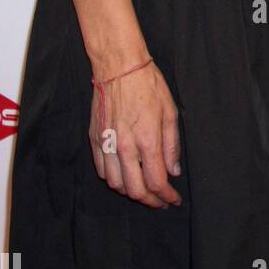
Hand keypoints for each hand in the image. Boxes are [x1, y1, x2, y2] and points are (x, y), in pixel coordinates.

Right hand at [90, 59, 181, 207]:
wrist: (119, 67)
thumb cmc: (148, 85)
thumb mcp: (170, 111)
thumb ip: (172, 145)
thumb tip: (173, 171)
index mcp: (146, 140)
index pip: (156, 182)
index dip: (166, 197)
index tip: (173, 200)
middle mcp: (124, 147)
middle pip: (135, 190)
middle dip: (151, 201)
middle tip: (161, 201)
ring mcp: (107, 144)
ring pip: (116, 185)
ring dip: (131, 192)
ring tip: (144, 189)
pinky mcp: (95, 139)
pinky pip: (102, 171)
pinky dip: (114, 180)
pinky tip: (125, 175)